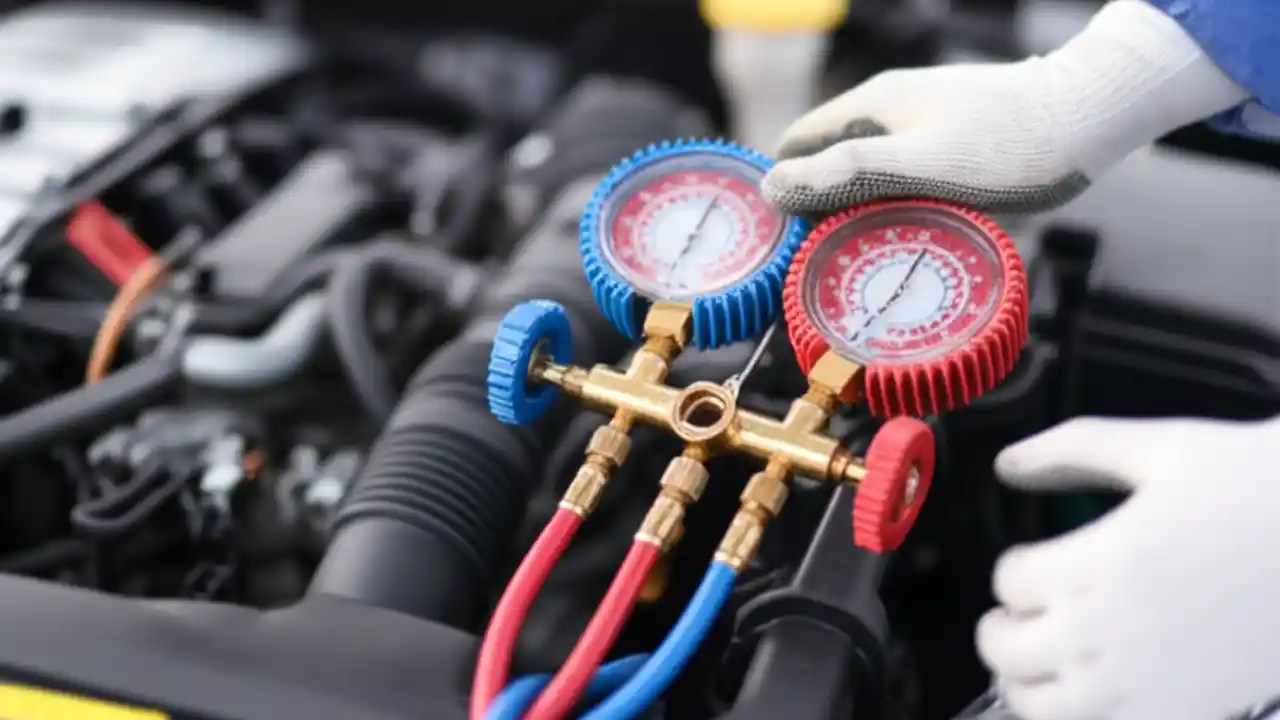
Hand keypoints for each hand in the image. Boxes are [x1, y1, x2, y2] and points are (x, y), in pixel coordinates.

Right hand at [761, 0, 1247, 215]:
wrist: (1090, 116)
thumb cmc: (1008, 144)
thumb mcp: (919, 164)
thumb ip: (845, 174)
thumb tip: (773, 186)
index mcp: (871, 104)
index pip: (796, 142)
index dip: (780, 187)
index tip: (778, 240)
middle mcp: (890, 107)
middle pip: (828, 157)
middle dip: (814, 204)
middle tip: (815, 263)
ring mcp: (922, 121)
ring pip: (865, 168)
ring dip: (854, 208)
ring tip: (855, 259)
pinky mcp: (950, 140)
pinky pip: (899, 174)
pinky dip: (890, 203)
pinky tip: (902, 236)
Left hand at [978, 416, 1279, 719]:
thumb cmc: (1260, 491)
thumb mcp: (1159, 449)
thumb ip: (1071, 451)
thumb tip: (1009, 463)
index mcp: (1095, 564)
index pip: (1008, 582)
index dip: (1013, 568)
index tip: (1031, 561)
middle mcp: (1108, 633)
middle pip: (1006, 650)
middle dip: (1003, 626)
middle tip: (1017, 612)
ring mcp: (1144, 686)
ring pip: (1040, 708)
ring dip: (1027, 681)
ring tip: (1041, 657)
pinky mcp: (1184, 715)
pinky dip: (1078, 716)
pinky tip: (1092, 690)